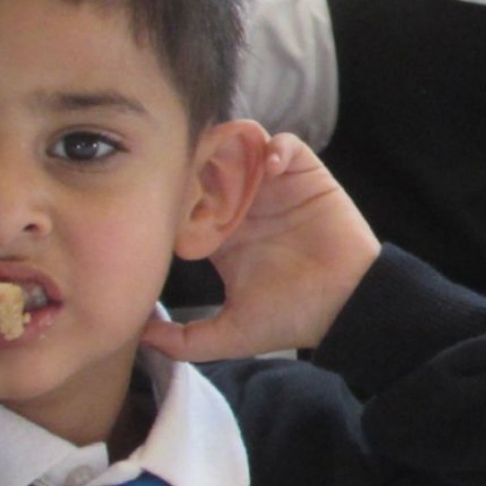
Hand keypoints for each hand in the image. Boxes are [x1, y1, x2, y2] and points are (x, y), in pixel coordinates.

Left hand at [142, 133, 380, 360]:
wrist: (345, 305)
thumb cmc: (291, 318)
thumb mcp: (230, 335)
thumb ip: (185, 340)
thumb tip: (140, 337)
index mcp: (221, 239)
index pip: (186, 208)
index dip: (172, 200)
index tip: (164, 202)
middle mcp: (243, 210)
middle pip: (208, 173)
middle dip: (197, 167)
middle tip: (191, 170)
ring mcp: (273, 190)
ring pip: (241, 153)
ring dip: (231, 151)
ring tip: (227, 163)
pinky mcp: (305, 176)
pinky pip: (283, 146)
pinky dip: (274, 147)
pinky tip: (268, 167)